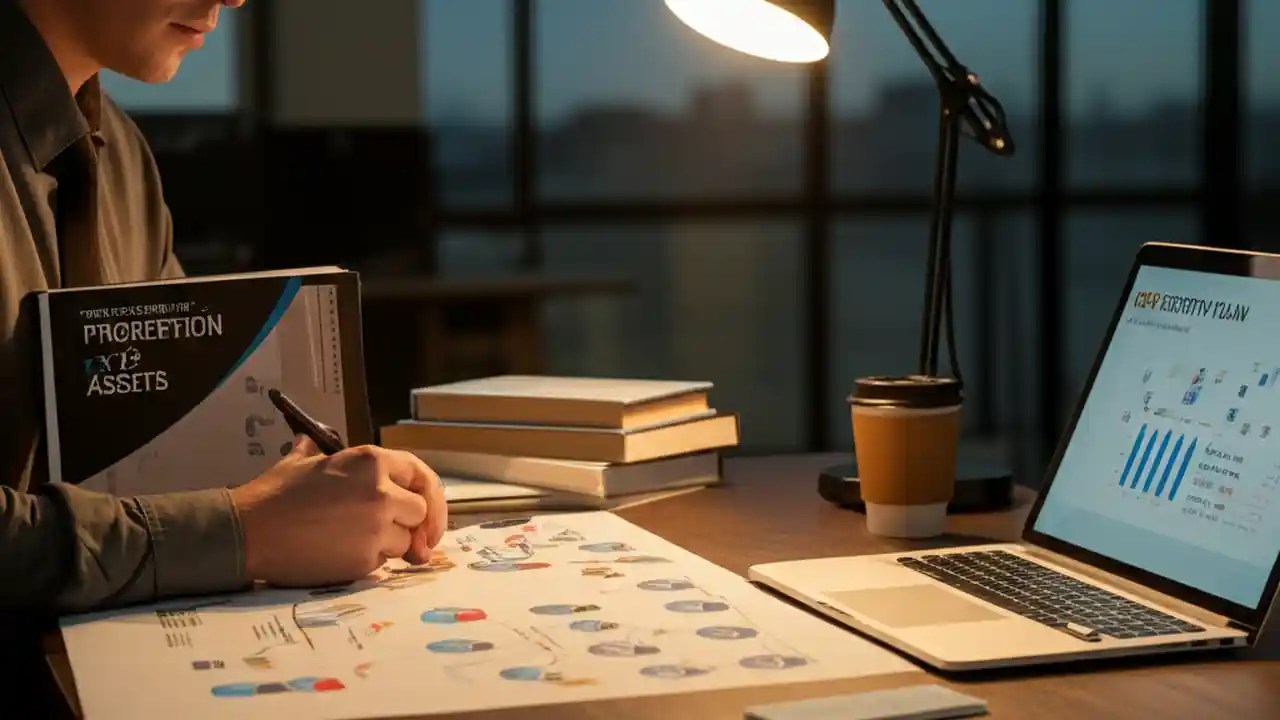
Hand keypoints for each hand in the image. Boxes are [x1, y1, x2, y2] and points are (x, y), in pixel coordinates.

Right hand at [230, 437, 447, 586]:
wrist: (249, 532)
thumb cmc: (274, 494)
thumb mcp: (303, 460)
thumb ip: (322, 451)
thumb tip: (312, 440)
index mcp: (372, 462)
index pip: (422, 474)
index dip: (431, 496)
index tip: (428, 512)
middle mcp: (381, 493)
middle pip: (420, 512)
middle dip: (409, 522)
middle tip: (389, 529)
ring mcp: (375, 529)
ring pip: (404, 541)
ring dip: (388, 543)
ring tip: (351, 536)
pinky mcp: (363, 561)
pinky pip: (382, 562)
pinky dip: (369, 560)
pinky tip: (340, 551)